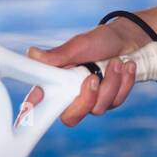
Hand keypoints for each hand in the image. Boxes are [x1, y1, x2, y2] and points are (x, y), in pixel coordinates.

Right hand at [21, 20, 149, 126]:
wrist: (128, 39)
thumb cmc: (100, 40)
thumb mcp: (80, 44)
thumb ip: (59, 55)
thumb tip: (32, 54)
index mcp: (57, 81)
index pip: (39, 103)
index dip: (32, 114)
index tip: (28, 114)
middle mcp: (71, 94)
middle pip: (70, 117)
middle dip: (87, 99)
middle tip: (94, 77)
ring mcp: (91, 99)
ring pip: (98, 108)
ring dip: (111, 83)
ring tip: (117, 61)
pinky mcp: (110, 100)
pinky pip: (116, 102)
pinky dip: (124, 83)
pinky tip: (127, 66)